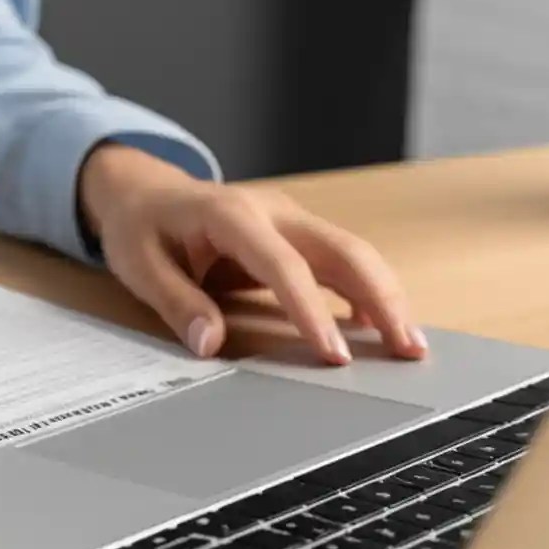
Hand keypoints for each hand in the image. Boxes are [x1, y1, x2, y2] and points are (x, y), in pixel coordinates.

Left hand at [79, 144, 426, 363]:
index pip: (283, 266)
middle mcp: (273, 210)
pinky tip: (376, 328)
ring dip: (385, 297)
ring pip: (352, 253)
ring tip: (409, 347)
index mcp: (232, 215)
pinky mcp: (296, 235)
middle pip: (342, 250)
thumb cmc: (140, 228)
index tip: (333, 355)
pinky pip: (340, 262)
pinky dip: (364, 292)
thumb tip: (209, 344)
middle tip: (406, 349)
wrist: (143, 193)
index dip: (311, 312)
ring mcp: (290, 220)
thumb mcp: (140, 266)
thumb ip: (176, 303)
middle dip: (381, 298)